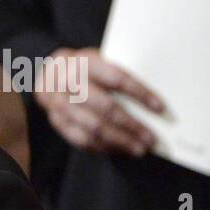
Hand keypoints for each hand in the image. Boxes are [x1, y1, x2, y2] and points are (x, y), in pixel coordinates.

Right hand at [35, 47, 162, 155]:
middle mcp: (68, 82)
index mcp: (85, 62)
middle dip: (131, 125)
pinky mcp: (56, 121)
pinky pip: (80, 139)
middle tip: (151, 138)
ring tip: (139, 149)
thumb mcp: (100, 60)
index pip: (117, 79)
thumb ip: (118, 75)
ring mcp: (59, 104)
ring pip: (93, 128)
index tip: (160, 108)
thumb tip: (150, 102)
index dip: (140, 94)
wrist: (49, 73)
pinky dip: (102, 147)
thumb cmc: (85, 68)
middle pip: (105, 108)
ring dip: (119, 141)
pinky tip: (119, 149)